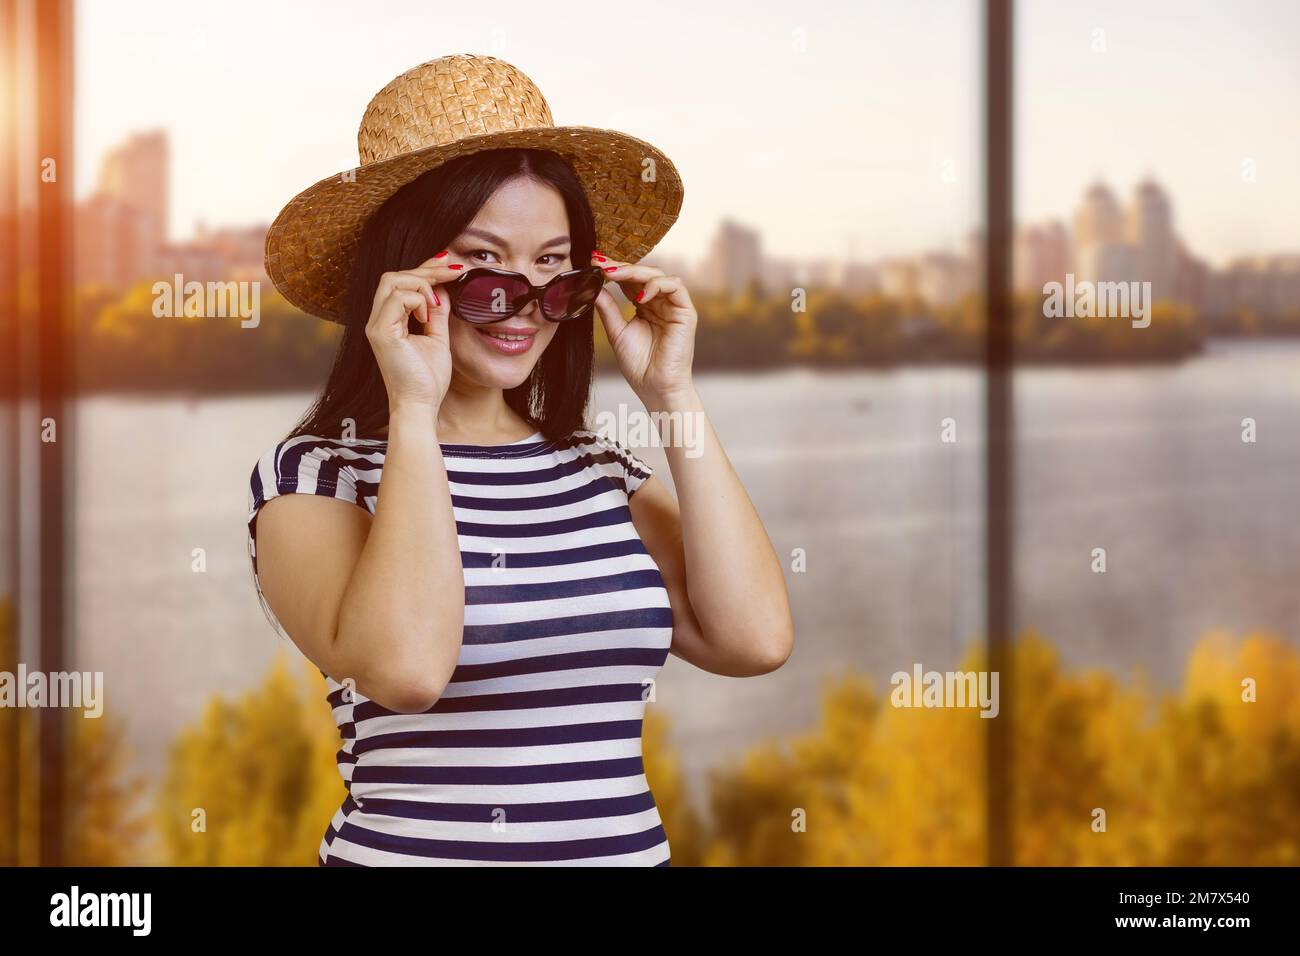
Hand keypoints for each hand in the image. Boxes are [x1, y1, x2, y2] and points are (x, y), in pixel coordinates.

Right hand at [364, 255, 462, 411]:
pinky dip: (418, 300)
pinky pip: (397, 298)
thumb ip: (437, 314)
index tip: (450, 266)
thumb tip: (442, 290)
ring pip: (392, 280)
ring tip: (437, 303)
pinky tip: (427, 317)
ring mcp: (376, 325)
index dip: (425, 269)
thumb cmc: (427, 379)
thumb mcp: (437, 338)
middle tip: (454, 270)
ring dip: (422, 284)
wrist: (420, 405)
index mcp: (389, 320)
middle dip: (426, 270)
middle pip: (393, 276)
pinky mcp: (381, 332)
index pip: (401, 283)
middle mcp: (377, 320)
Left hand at [590, 253, 696, 406]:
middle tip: (600, 264)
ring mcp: (674, 306)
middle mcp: (660, 302)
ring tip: (615, 275)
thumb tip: (593, 286)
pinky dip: (656, 285)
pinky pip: (675, 286)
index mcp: (645, 306)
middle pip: (643, 273)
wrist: (655, 388)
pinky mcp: (686, 312)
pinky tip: (638, 296)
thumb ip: (607, 309)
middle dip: (621, 266)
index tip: (593, 263)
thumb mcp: (617, 332)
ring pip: (658, 275)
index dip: (613, 270)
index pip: (629, 280)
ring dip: (636, 271)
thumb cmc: (639, 366)